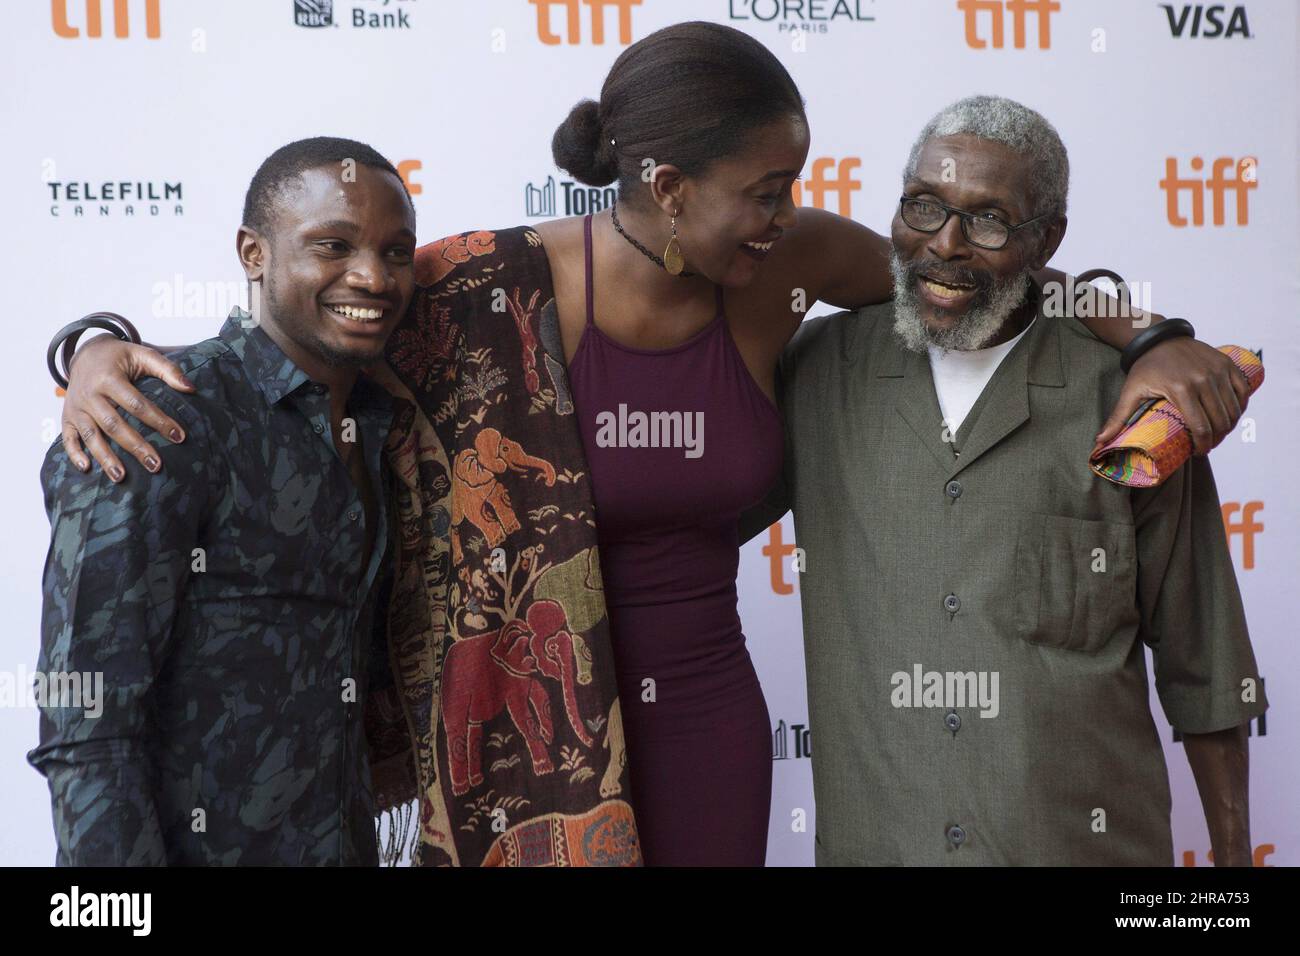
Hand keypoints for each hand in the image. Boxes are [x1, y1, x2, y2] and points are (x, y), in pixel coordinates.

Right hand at [60, 335, 193, 479]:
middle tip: (156, 465)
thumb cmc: (119, 357)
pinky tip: (87, 468)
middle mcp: (89, 394)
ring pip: (91, 435)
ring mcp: (76, 407)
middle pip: (114, 424)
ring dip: (105, 457)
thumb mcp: (142, 354)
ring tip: (121, 477)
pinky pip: (68, 437)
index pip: (136, 403)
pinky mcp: (67, 416)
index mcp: (108, 378)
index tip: (179, 436)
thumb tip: (191, 388)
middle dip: (136, 446)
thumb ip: (167, 369)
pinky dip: (74, 453)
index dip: (158, 420)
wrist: (86, 353)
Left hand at [1092, 338, 1252, 457]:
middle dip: (1217, 438)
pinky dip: (1241, 405)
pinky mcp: (1226, 364)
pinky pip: (1242, 390)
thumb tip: (1099, 443)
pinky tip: (1233, 415)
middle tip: (1208, 446)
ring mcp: (1217, 371)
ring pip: (1233, 408)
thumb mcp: (1130, 392)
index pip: (1200, 426)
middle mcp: (1203, 379)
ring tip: (1219, 434)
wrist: (1160, 338)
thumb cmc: (1144, 368)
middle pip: (1219, 420)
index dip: (1203, 444)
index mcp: (1180, 389)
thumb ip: (1117, 418)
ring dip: (1230, 425)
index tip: (1199, 452)